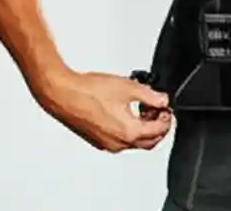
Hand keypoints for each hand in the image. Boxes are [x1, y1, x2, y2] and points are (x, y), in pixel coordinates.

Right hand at [31, 68, 172, 152]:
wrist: (63, 94)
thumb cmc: (89, 91)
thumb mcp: (128, 87)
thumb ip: (150, 95)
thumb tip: (162, 100)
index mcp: (129, 132)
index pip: (158, 131)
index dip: (167, 118)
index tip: (166, 109)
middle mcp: (118, 143)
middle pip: (148, 142)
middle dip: (157, 127)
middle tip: (158, 111)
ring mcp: (106, 144)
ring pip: (133, 142)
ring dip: (142, 129)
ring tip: (142, 108)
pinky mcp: (97, 140)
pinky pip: (120, 141)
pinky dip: (128, 130)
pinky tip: (125, 112)